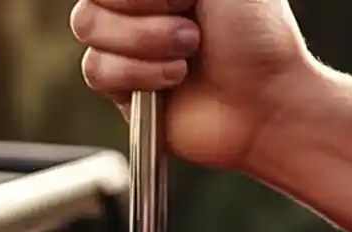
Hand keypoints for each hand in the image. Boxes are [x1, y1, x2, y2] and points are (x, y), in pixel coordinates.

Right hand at [70, 0, 317, 169]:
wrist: (264, 102)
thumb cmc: (257, 36)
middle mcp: (141, 5)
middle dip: (143, 12)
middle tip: (192, 29)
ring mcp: (127, 44)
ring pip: (88, 26)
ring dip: (143, 41)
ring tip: (187, 55)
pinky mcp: (120, 86)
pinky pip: (96, 69)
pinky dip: (138, 74)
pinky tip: (172, 79)